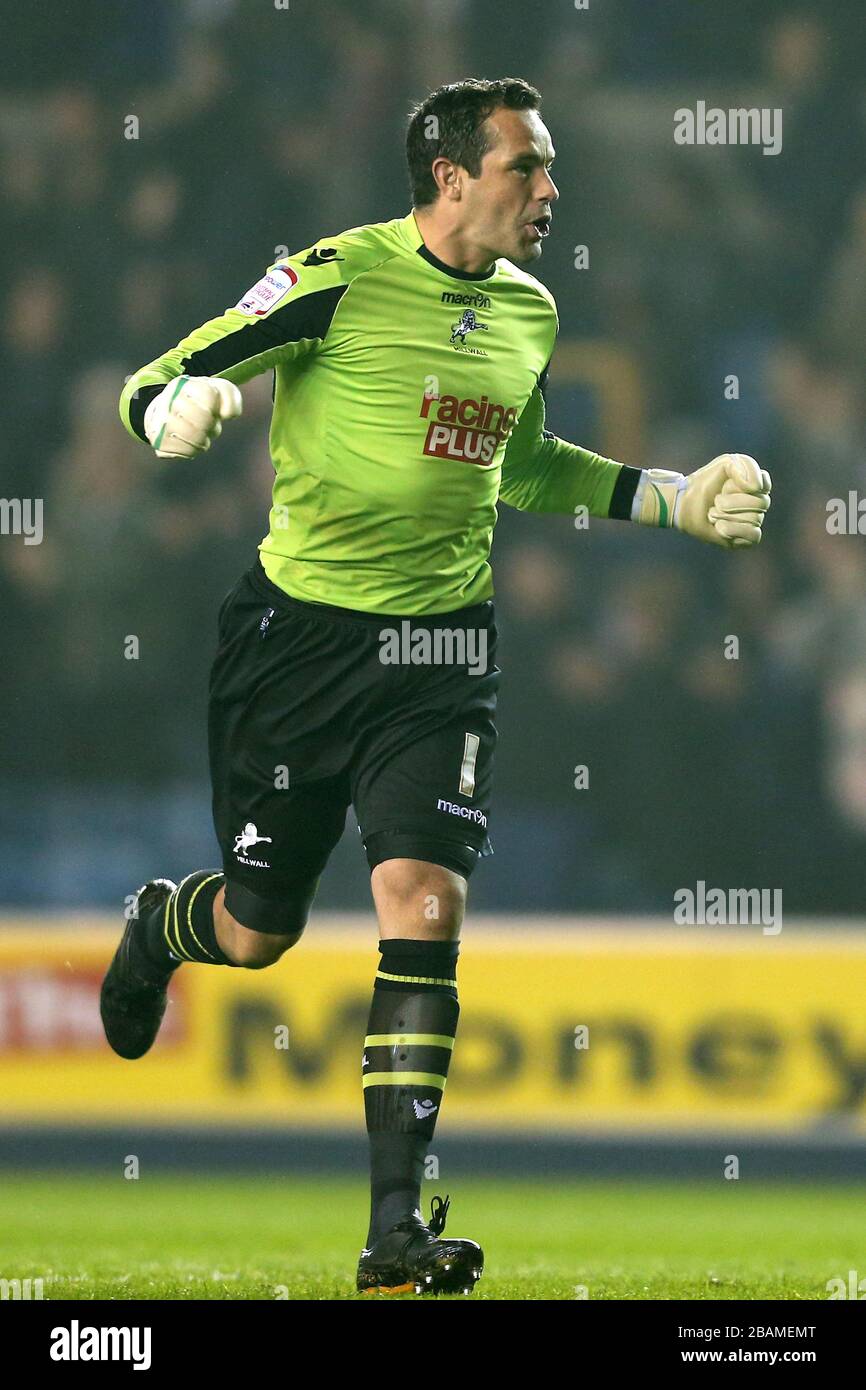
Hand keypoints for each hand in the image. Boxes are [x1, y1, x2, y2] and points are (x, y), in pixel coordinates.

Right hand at [143, 376, 242, 458]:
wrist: (166, 413)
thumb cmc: (199, 403)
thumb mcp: (217, 392)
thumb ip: (231, 398)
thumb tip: (227, 414)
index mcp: (183, 384)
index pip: (209, 395)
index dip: (216, 407)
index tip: (212, 409)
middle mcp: (168, 400)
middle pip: (205, 419)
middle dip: (212, 426)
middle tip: (208, 425)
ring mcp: (161, 421)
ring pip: (197, 438)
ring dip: (204, 440)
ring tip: (199, 435)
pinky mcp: (158, 441)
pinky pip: (187, 452)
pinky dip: (193, 450)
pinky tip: (188, 443)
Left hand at [638, 454, 771, 547]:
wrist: (684, 505)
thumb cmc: (703, 484)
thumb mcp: (723, 465)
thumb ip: (743, 466)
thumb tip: (755, 487)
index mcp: (755, 483)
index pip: (763, 484)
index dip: (744, 484)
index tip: (726, 484)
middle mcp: (758, 502)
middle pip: (761, 503)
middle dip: (732, 502)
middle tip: (716, 501)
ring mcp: (754, 520)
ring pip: (755, 519)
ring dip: (726, 516)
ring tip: (712, 513)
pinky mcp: (747, 538)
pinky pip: (754, 535)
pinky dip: (734, 530)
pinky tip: (719, 527)